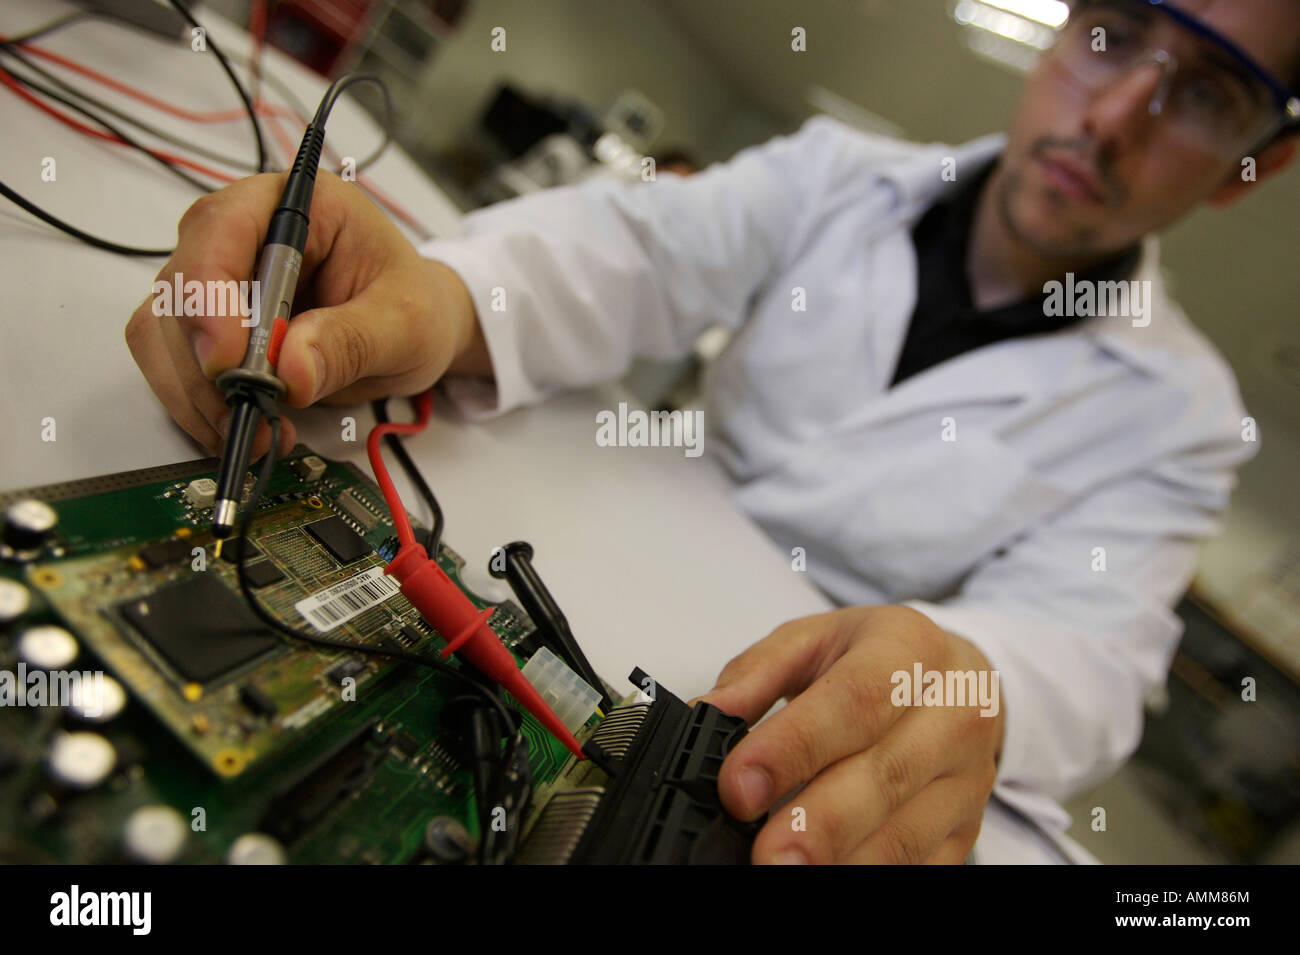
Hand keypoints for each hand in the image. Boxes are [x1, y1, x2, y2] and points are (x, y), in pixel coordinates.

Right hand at [125, 172, 487, 455]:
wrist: (413, 333)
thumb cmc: (413, 308)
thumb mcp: (405, 324)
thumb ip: (351, 341)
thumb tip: (292, 370)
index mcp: (299, 204)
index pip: (223, 227)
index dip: (210, 293)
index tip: (226, 360)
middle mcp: (246, 232)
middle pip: (181, 285)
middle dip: (205, 362)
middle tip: (250, 411)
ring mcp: (222, 280)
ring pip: (165, 333)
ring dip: (198, 394)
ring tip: (261, 430)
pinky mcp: (210, 328)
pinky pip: (176, 367)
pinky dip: (200, 407)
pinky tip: (247, 426)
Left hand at [698, 605, 1003, 863]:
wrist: (961, 675)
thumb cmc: (881, 658)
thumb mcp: (814, 640)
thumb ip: (755, 675)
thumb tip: (706, 717)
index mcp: (910, 648)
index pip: (854, 701)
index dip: (793, 748)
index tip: (739, 788)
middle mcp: (953, 712)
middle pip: (885, 776)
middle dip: (818, 822)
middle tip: (765, 855)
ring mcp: (967, 777)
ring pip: (906, 833)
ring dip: (843, 861)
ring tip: (788, 872)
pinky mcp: (966, 827)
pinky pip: (922, 864)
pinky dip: (870, 874)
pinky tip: (830, 873)